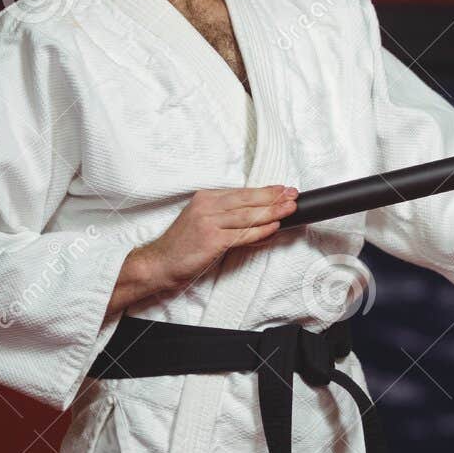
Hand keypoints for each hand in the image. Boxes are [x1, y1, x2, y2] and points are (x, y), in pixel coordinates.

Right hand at [147, 184, 298, 285]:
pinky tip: (274, 227)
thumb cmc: (183, 246)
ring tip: (290, 209)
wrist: (160, 263)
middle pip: (247, 199)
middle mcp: (207, 206)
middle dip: (273, 197)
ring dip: (272, 212)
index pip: (241, 192)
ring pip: (248, 215)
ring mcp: (209, 222)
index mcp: (205, 198)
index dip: (265, 191)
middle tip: (293, 195)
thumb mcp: (203, 223)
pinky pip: (242, 234)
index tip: (283, 189)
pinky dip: (260, 231)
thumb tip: (259, 219)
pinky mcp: (212, 239)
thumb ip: (228, 219)